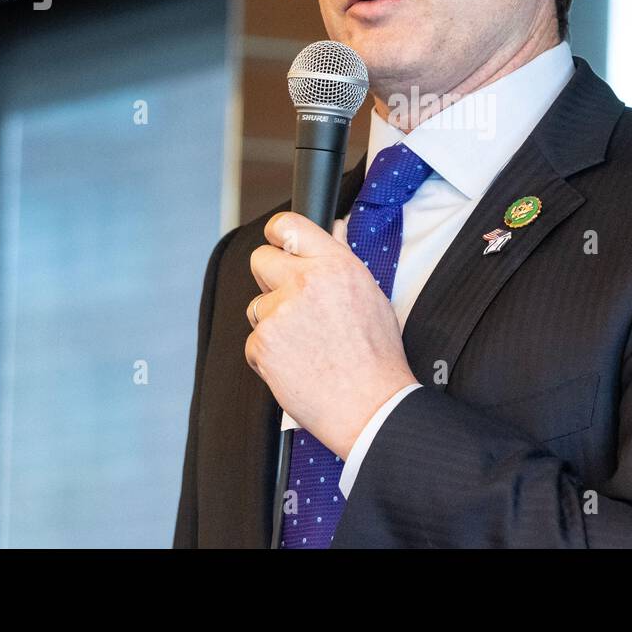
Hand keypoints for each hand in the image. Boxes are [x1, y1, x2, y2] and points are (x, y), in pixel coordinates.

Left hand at [245, 211, 419, 459]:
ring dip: (272, 321)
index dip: (278, 235)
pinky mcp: (263, 344)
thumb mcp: (371, 295)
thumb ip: (341, 261)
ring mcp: (281, 313)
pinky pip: (254, 342)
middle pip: (260, 260)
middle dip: (270, 279)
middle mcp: (306, 282)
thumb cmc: (377, 357)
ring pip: (256, 305)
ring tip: (305, 344)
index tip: (278, 244)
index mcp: (335, 265)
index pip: (288, 225)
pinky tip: (297, 365)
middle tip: (291, 303)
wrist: (371, 406)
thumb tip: (333, 230)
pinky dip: (269, 355)